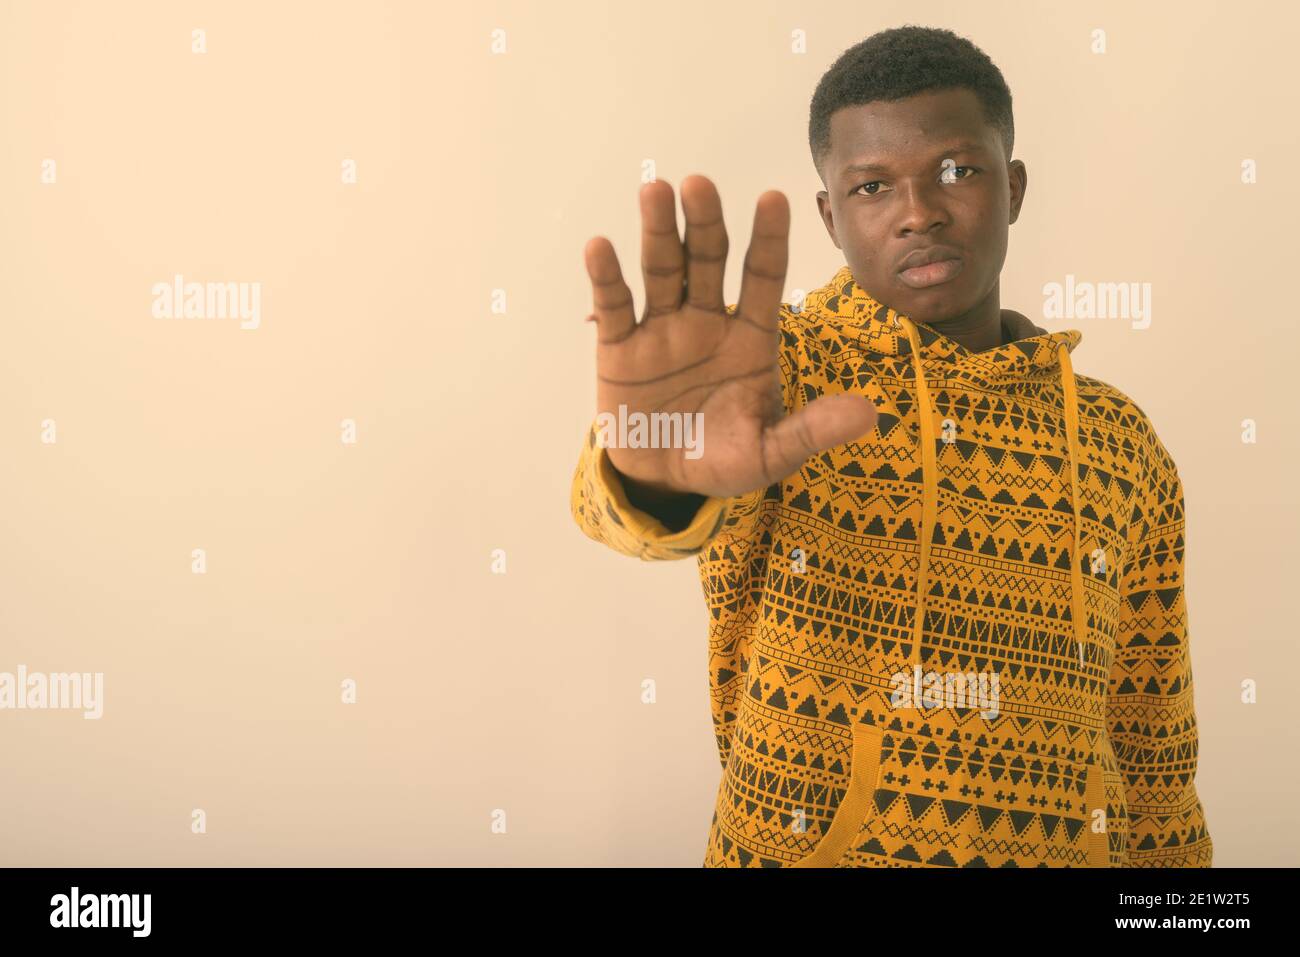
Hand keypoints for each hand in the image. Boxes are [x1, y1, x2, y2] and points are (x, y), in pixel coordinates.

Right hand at [582, 174, 876, 499]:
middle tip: (700, 183)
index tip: (775, 198)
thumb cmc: (725, 459)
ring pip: (662, 270)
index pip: (764, 277)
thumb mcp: (773, 452)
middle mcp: (707, 321)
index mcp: (751, 336)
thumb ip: (813, 430)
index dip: (769, 240)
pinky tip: (600, 246)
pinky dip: (606, 277)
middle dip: (706, 222)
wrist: (666, 483)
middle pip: (709, 260)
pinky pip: (615, 307)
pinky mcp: (620, 348)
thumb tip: (870, 415)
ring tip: (655, 191)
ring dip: (658, 231)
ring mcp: (662, 329)